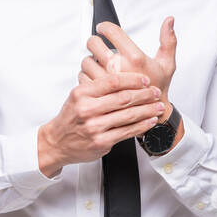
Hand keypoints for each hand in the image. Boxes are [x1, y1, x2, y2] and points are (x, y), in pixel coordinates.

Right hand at [37, 69, 166, 176]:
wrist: (57, 142)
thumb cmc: (71, 118)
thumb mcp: (79, 96)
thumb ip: (98, 86)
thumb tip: (123, 74)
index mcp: (82, 94)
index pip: (112, 81)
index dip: (132, 79)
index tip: (145, 79)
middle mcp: (87, 110)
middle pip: (123, 98)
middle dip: (144, 94)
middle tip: (156, 92)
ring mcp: (94, 127)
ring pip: (128, 115)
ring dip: (148, 110)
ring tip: (159, 106)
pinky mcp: (101, 142)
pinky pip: (127, 132)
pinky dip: (142, 125)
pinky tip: (150, 120)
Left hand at [84, 17, 176, 116]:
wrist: (151, 114)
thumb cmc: (158, 88)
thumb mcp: (167, 64)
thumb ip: (168, 40)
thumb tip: (169, 20)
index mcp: (134, 58)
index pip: (111, 31)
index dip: (104, 26)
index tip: (103, 28)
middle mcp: (118, 68)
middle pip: (93, 43)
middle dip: (94, 41)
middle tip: (98, 45)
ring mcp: (106, 82)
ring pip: (86, 60)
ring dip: (90, 60)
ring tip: (98, 63)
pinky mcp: (96, 93)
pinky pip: (83, 76)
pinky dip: (87, 75)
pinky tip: (96, 77)